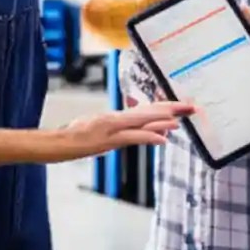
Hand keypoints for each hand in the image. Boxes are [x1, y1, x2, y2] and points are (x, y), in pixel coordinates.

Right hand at [59, 101, 196, 157]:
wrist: (58, 143)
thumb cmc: (75, 136)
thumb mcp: (97, 127)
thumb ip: (118, 130)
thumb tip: (136, 130)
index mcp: (116, 117)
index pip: (145, 110)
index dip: (165, 107)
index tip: (181, 106)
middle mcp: (116, 119)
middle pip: (148, 112)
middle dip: (171, 109)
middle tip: (191, 107)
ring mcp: (112, 129)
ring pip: (142, 122)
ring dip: (163, 120)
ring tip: (181, 118)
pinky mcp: (107, 140)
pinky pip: (132, 138)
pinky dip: (149, 137)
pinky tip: (163, 138)